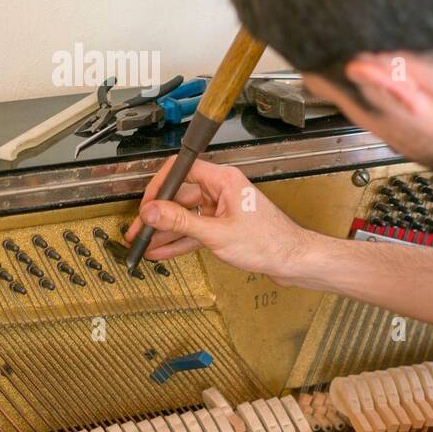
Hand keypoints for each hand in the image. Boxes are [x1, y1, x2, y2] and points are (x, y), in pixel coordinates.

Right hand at [125, 157, 312, 283]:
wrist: (293, 261)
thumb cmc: (270, 242)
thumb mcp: (217, 233)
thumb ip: (181, 222)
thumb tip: (152, 211)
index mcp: (224, 180)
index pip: (182, 170)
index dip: (160, 186)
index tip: (146, 204)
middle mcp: (223, 190)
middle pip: (181, 196)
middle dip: (158, 215)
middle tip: (139, 229)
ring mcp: (224, 209)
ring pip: (187, 216)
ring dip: (166, 231)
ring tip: (145, 243)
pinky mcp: (225, 226)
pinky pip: (196, 230)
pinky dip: (181, 240)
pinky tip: (163, 250)